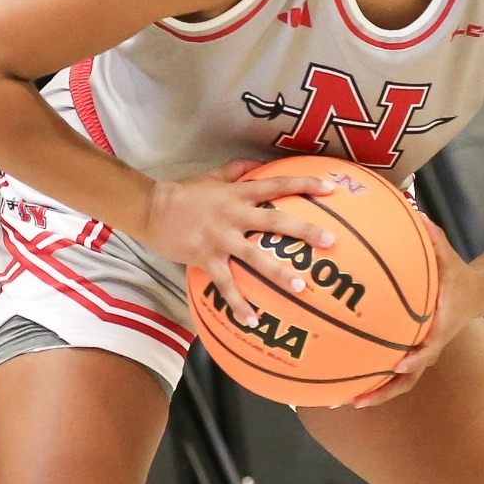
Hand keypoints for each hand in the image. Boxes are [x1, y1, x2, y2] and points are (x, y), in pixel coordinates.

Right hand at [143, 160, 339, 328]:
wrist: (152, 210)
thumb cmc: (185, 193)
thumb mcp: (214, 176)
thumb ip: (239, 170)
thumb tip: (261, 164)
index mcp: (239, 194)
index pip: (277, 185)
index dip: (304, 184)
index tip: (331, 188)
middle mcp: (234, 215)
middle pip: (274, 222)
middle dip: (303, 231)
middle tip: (329, 242)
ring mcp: (220, 238)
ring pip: (254, 257)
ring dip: (278, 272)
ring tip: (300, 287)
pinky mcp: (206, 258)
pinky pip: (226, 284)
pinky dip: (239, 303)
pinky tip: (253, 320)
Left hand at [348, 215, 483, 407]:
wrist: (478, 294)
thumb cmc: (459, 274)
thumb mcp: (449, 255)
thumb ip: (433, 237)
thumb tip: (417, 213)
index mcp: (442, 325)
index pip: (430, 346)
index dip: (415, 358)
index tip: (397, 365)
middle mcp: (431, 344)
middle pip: (410, 376)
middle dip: (384, 390)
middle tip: (358, 399)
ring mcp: (423, 352)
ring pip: (401, 382)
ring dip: (376, 394)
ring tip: (346, 402)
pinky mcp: (414, 352)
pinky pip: (395, 372)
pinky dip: (375, 381)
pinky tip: (349, 384)